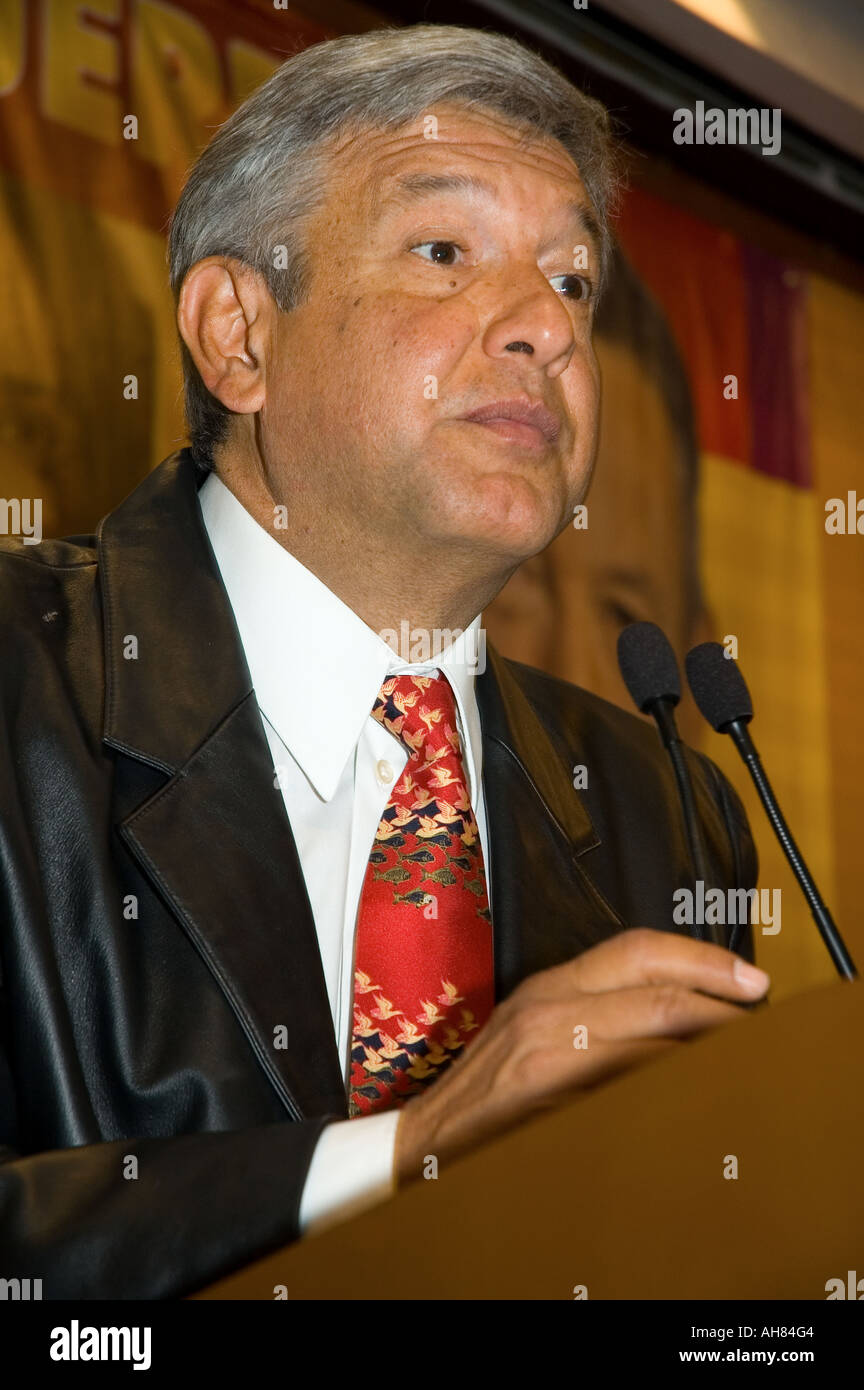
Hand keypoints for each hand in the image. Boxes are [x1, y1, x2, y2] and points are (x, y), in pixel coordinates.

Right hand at [393, 927, 769, 1184]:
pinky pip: (622, 1087)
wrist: (423, 1142)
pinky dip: (663, 1087)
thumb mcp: (539, 1033)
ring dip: (701, 1046)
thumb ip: (600, 1017)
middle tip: (756, 1013)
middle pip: (652, 988)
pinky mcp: (543, 1099)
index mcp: (550, 987)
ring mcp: (544, 1054)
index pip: (636, 950)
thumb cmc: (487, 1091)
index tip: (747, 980)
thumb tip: (682, 1017)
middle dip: (717, 1000)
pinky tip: (686, 1096)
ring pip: (647, 1036)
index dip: (701, 961)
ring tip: (736, 1055)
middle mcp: (547, 1009)